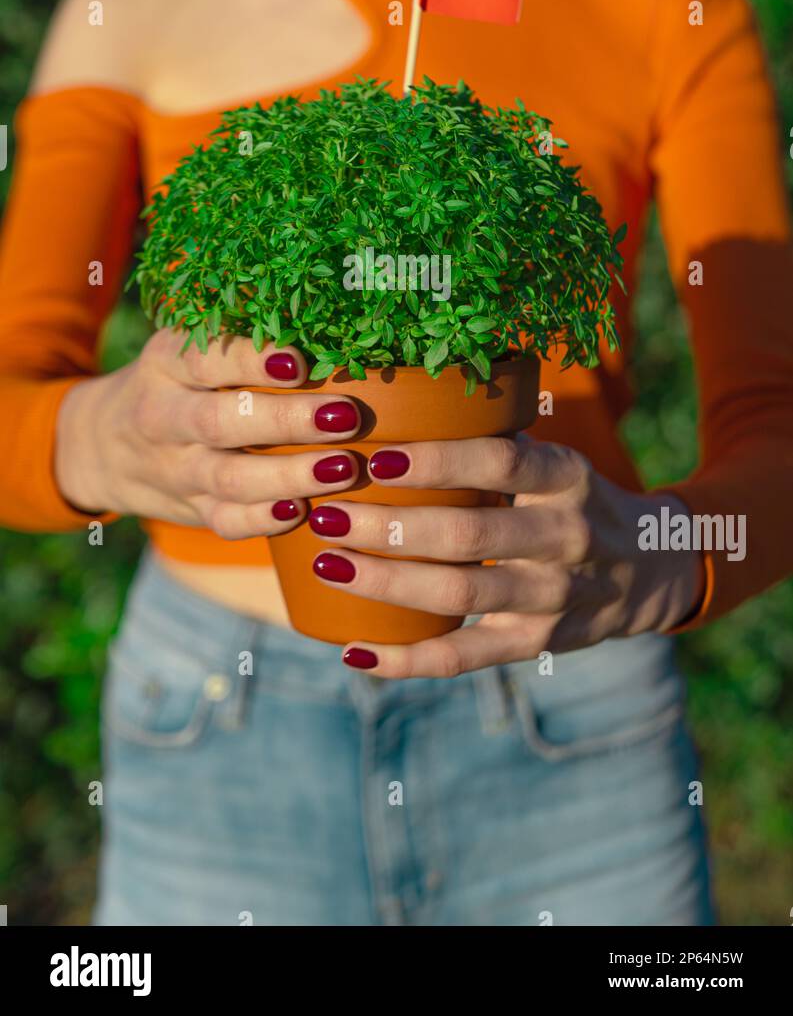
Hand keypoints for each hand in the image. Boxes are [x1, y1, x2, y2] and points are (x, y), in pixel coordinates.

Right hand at [54, 332, 363, 535]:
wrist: (103, 445)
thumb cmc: (174, 382)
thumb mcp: (183, 347)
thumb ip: (237, 334)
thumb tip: (320, 312)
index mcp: (165, 365)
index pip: (205, 360)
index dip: (252, 361)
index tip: (300, 361)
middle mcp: (164, 418)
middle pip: (221, 423)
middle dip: (287, 421)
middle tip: (345, 416)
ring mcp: (177, 470)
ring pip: (229, 478)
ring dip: (290, 475)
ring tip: (343, 467)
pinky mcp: (192, 510)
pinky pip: (226, 521)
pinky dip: (264, 520)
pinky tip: (303, 511)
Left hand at [308, 434, 705, 676]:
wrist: (651, 567)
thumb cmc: (571, 499)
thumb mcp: (555, 460)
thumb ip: (495, 439)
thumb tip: (398, 398)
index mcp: (567, 478)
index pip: (501, 463)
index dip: (437, 461)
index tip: (375, 458)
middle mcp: (565, 537)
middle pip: (470, 535)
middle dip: (390, 527)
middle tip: (327, 515)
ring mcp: (553, 597)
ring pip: (460, 595)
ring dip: (386, 583)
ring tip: (328, 564)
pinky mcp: (537, 644)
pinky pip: (464, 657)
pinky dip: (407, 660)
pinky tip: (356, 650)